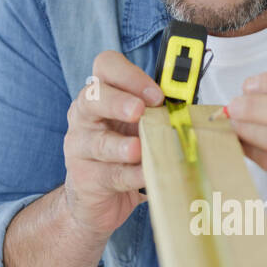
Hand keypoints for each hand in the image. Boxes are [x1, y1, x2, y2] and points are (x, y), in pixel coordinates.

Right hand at [63, 50, 164, 238]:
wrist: (98, 199)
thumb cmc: (120, 156)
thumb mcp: (139, 127)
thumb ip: (155, 114)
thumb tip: (186, 108)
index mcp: (101, 95)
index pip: (106, 67)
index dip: (130, 75)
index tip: (156, 94)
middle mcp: (85, 116)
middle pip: (93, 97)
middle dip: (118, 102)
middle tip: (139, 111)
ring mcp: (80, 147)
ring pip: (98, 141)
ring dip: (121, 145)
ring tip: (139, 148)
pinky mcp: (85, 178)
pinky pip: (111, 175)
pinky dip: (132, 175)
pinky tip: (147, 174)